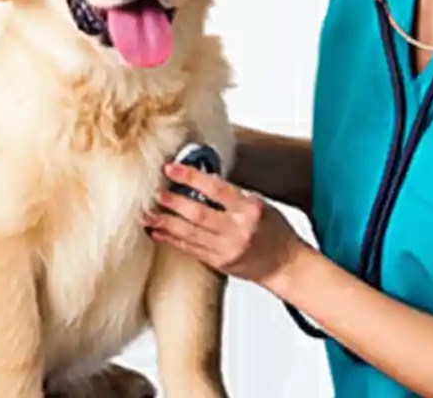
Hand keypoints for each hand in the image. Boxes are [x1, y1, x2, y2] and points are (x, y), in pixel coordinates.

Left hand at [142, 162, 312, 288]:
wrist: (285, 264)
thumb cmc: (275, 232)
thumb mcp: (260, 205)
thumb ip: (232, 197)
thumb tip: (201, 182)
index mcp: (249, 210)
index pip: (216, 189)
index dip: (191, 177)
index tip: (172, 168)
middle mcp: (237, 230)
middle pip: (198, 214)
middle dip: (172, 202)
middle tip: (154, 193)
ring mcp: (227, 249)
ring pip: (189, 233)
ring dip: (165, 222)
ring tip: (147, 214)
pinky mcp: (219, 263)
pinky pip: (191, 249)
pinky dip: (172, 239)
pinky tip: (159, 232)